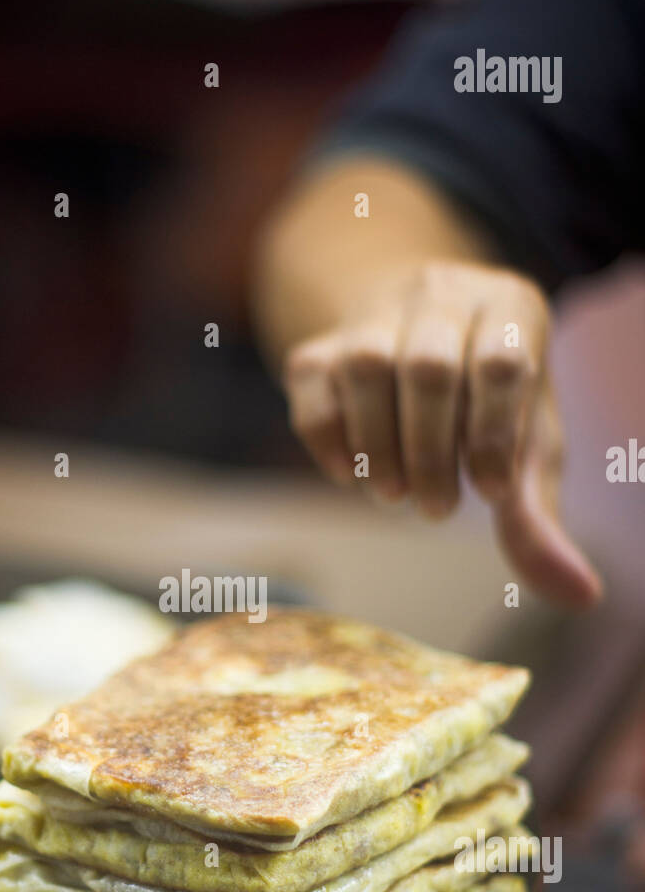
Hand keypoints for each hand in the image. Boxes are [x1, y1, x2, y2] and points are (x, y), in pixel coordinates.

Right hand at [284, 259, 601, 608]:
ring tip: (394, 495)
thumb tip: (579, 595)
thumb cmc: (487, 404)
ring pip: (365, 366)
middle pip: (428, 365)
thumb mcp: (524, 447)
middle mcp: (440, 296)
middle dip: (429, 453)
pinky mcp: (318, 346)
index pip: (501, 363)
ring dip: (376, 447)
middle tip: (436, 510)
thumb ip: (538, 518)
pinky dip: (329, 442)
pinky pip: (312, 386)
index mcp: (508, 308)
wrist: (415, 341)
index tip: (490, 495)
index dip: (491, 436)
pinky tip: (351, 477)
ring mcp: (372, 315)